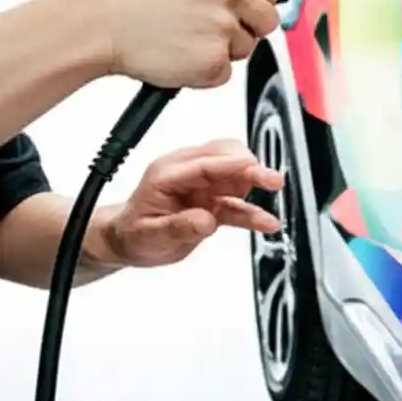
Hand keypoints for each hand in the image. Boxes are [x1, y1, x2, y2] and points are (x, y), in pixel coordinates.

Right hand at [78, 0, 286, 88]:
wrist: (104, 22)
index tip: (248, 3)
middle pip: (268, 20)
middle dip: (246, 27)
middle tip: (209, 25)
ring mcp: (224, 27)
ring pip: (247, 48)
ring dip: (222, 49)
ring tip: (185, 36)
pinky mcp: (213, 60)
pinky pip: (226, 73)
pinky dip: (206, 72)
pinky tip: (180, 54)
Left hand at [97, 139, 284, 267]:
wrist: (129, 241)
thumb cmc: (134, 234)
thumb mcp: (149, 235)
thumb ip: (178, 227)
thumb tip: (205, 221)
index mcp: (169, 173)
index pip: (207, 163)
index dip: (235, 165)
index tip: (257, 169)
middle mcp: (188, 174)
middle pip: (227, 159)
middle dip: (252, 168)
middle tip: (272, 181)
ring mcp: (203, 186)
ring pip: (237, 176)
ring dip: (256, 187)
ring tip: (272, 204)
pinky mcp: (214, 201)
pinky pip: (238, 202)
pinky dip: (254, 211)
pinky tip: (267, 222)